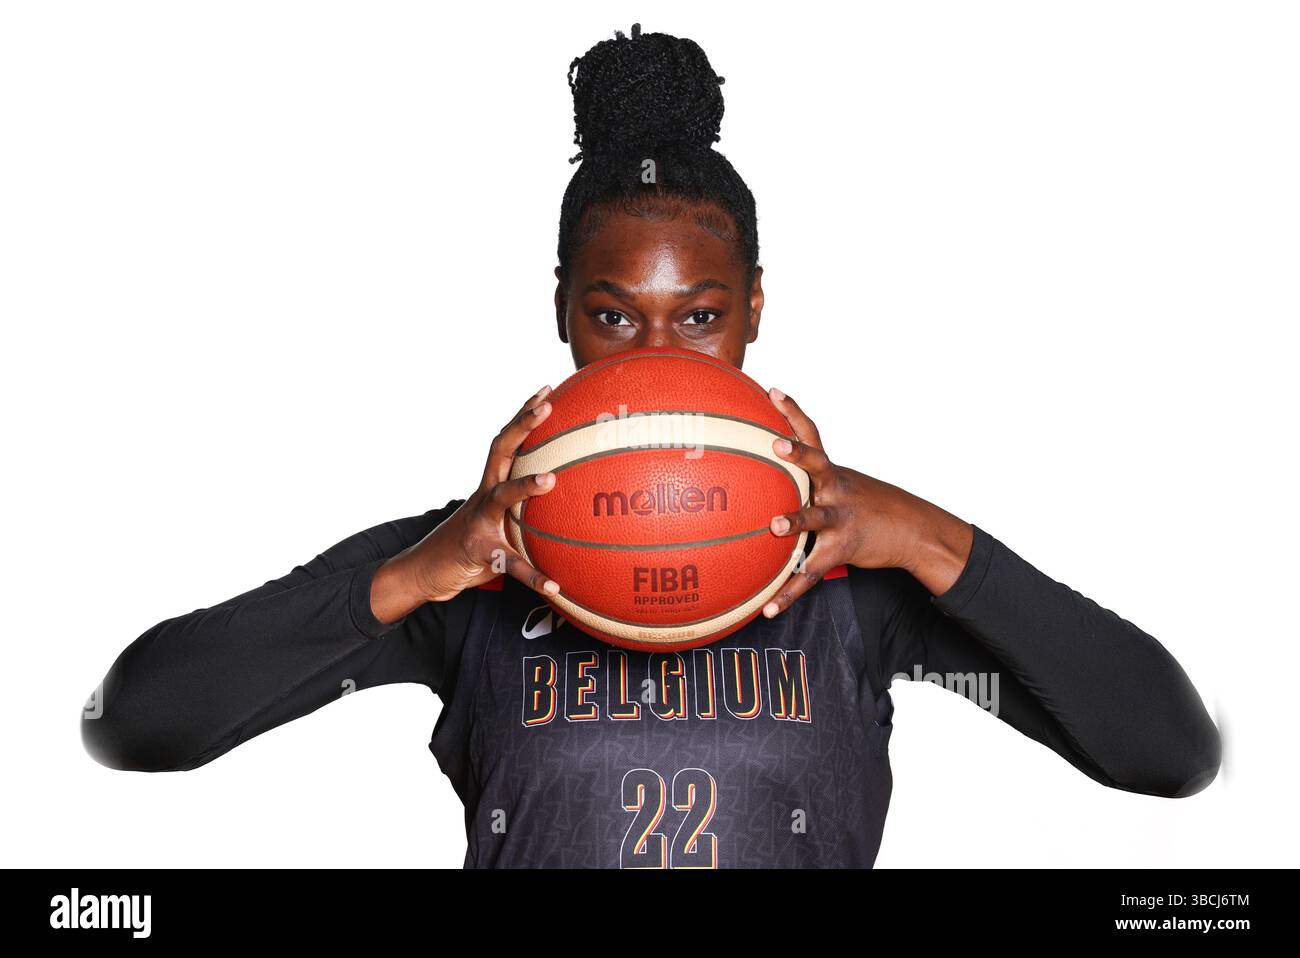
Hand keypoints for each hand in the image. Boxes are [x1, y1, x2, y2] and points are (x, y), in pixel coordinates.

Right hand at [370, 385, 561, 623]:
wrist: (426, 572)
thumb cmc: (472, 544)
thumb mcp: (499, 523)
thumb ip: (526, 513)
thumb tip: (569, 508)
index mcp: (490, 485)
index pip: (507, 442)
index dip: (524, 415)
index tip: (546, 391)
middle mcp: (483, 496)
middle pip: (501, 451)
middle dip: (523, 426)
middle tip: (547, 407)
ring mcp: (478, 522)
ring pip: (501, 497)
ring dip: (524, 487)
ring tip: (551, 480)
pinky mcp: (478, 552)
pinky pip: (509, 564)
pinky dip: (533, 576)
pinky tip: (555, 587)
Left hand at [760, 387, 973, 617]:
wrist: (913, 531)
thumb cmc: (867, 504)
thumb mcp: (843, 482)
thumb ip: (809, 475)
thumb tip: (772, 461)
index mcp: (832, 473)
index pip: (812, 433)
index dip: (793, 410)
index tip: (772, 390)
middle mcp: (835, 490)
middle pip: (816, 466)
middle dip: (797, 454)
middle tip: (775, 444)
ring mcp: (840, 520)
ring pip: (816, 519)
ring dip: (796, 522)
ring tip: (776, 527)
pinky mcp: (841, 550)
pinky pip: (810, 574)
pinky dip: (788, 593)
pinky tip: (767, 608)